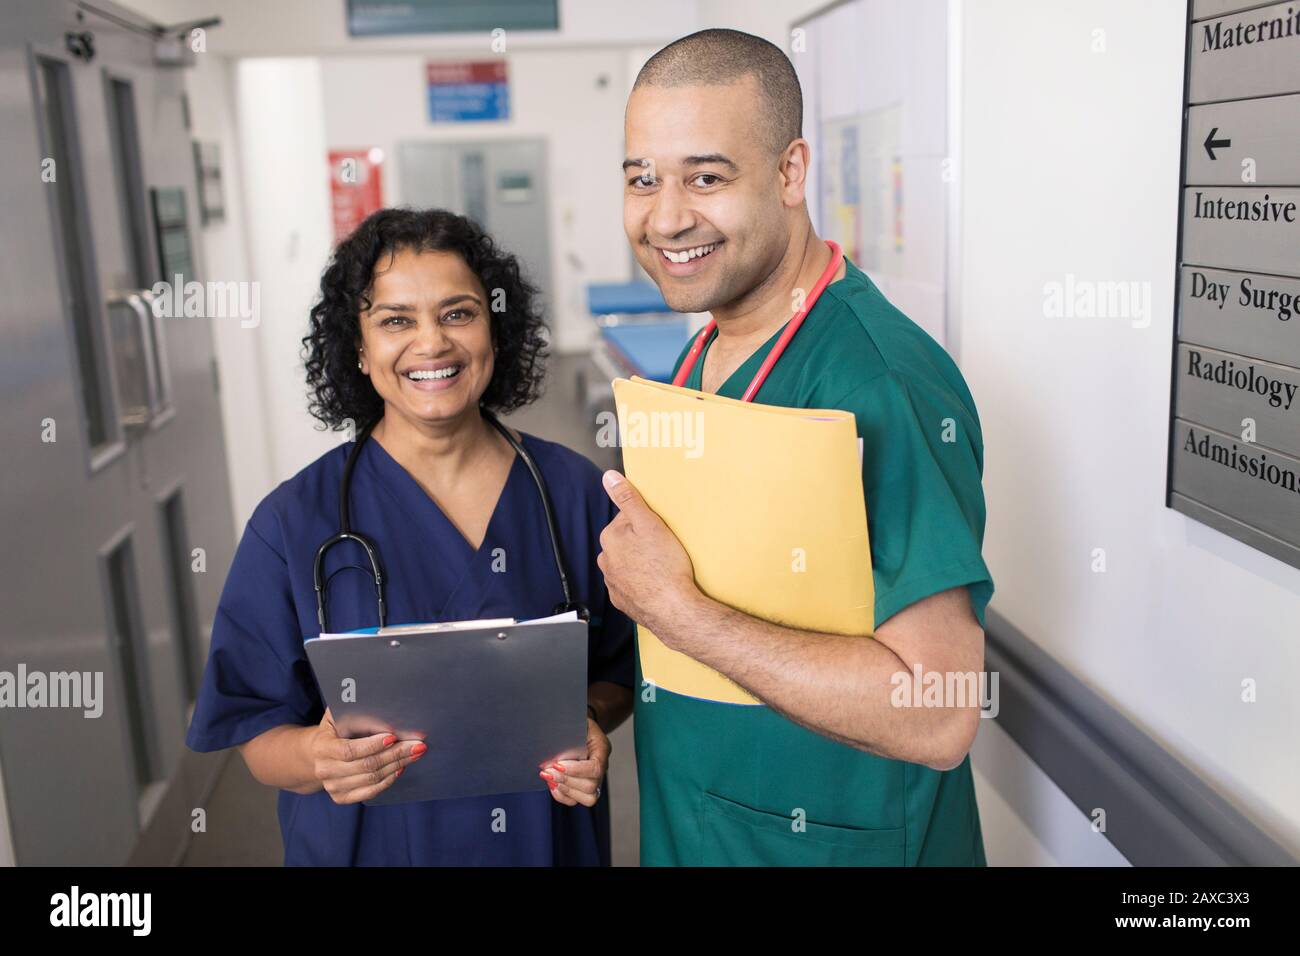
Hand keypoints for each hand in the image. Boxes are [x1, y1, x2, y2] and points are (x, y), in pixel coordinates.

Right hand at [307, 708, 426, 803]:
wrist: (319, 752)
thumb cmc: (336, 729)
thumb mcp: (340, 715)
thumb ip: (357, 713)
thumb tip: (385, 716)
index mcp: (322, 747)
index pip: (349, 750)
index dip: (372, 745)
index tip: (393, 736)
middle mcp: (324, 770)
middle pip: (366, 766)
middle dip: (395, 754)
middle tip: (417, 745)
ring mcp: (332, 786)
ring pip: (372, 779)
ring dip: (397, 765)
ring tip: (414, 754)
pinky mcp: (341, 797)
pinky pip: (370, 792)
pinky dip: (388, 780)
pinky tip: (400, 768)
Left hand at [539, 718, 609, 807]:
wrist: (578, 726)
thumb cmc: (576, 722)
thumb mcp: (575, 719)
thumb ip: (568, 730)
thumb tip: (553, 742)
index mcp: (602, 748)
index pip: (596, 768)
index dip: (576, 770)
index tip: (557, 764)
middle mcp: (601, 767)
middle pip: (591, 786)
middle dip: (566, 780)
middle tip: (547, 771)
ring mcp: (594, 779)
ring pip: (588, 798)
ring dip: (565, 789)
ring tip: (549, 777)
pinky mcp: (583, 787)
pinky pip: (576, 801)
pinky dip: (562, 796)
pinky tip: (552, 784)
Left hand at [597, 470, 698, 637]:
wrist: (673, 609)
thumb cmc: (664, 567)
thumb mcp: (649, 523)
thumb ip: (628, 499)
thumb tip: (610, 478)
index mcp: (610, 539)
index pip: (626, 518)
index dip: (646, 521)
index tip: (659, 529)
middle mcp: (606, 561)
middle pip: (625, 541)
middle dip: (642, 542)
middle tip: (663, 548)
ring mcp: (613, 583)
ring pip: (627, 563)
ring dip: (641, 562)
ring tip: (662, 567)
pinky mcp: (624, 601)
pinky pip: (632, 585)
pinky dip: (642, 582)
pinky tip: (657, 583)